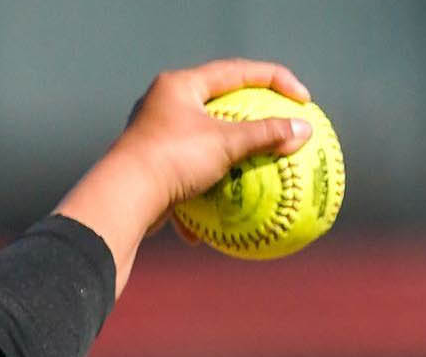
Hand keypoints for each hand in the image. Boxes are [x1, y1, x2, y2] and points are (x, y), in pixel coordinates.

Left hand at [56, 59, 314, 292]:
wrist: (122, 200)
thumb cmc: (172, 160)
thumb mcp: (225, 143)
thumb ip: (266, 135)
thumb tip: (304, 131)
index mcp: (179, 86)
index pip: (237, 71)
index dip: (275, 79)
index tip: (303, 100)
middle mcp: (163, 106)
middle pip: (218, 105)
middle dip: (251, 119)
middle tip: (281, 127)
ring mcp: (154, 138)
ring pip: (202, 144)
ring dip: (230, 160)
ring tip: (258, 170)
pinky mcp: (150, 169)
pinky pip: (186, 176)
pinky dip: (206, 192)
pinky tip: (223, 216)